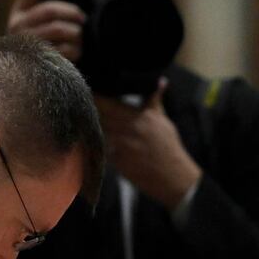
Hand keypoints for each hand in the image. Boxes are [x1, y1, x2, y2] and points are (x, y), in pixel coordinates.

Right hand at [7, 0, 84, 62]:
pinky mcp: (37, 60)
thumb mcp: (33, 14)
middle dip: (71, 12)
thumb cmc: (36, 37)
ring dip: (75, 32)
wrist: (28, 73)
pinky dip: (75, 50)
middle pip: (49, 10)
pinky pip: (63, 50)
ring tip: (81, 36)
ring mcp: (26, 43)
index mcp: (18, 10)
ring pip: (57, 29)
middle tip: (83, 18)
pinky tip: (77, 52)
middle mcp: (17, 25)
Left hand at [97, 80, 202, 208]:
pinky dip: (102, 146)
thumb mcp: (163, 121)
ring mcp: (120, 146)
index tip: (91, 92)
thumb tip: (161, 81)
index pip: (107, 102)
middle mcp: (127, 129)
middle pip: (98, 116)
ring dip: (96, 129)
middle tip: (86, 108)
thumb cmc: (169, 147)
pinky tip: (107, 146)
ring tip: (95, 127)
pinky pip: (102, 149)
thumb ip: (154, 100)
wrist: (172, 177)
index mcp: (138, 116)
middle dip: (93, 112)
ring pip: (98, 132)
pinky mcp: (116, 160)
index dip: (95, 97)